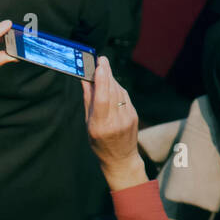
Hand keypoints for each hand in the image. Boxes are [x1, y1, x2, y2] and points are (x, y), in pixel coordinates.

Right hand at [82, 55, 144, 190]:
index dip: (101, 80)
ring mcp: (127, 118)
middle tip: (100, 60)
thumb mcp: (88, 125)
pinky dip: (117, 88)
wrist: (121, 159)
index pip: (102, 98)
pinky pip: (124, 96)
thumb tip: (85, 80)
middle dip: (106, 74)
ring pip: (119, 91)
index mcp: (100, 126)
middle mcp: (115, 121)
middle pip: (111, 91)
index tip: (99, 64)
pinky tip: (111, 86)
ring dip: (111, 79)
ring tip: (103, 71)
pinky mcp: (134, 115)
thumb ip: (88, 101)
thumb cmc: (100, 143)